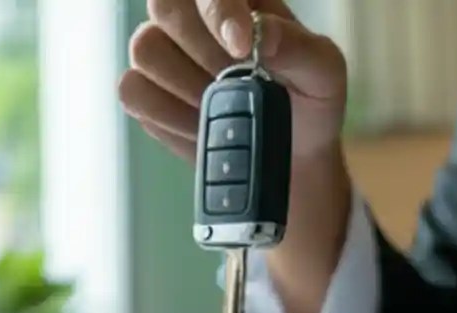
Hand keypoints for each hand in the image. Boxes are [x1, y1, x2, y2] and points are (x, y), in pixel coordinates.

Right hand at [119, 0, 347, 161]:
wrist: (291, 154)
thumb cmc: (308, 101)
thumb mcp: (323, 73)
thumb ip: (299, 47)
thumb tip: (262, 33)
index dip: (218, 9)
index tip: (239, 46)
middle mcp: (194, 13)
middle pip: (164, 4)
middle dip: (203, 51)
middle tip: (236, 82)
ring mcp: (163, 49)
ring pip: (145, 49)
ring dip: (189, 88)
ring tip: (225, 107)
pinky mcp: (144, 90)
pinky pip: (133, 90)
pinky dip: (168, 115)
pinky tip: (200, 125)